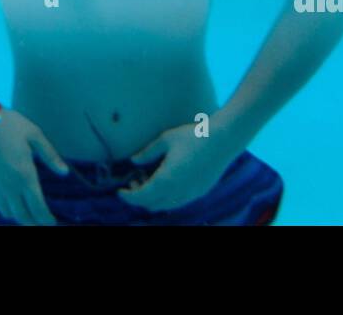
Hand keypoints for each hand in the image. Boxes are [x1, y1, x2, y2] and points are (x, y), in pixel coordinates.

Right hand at [0, 109, 69, 225]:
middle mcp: (8, 186)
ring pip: (6, 211)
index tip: (51, 223)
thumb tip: (65, 173)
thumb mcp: (35, 135)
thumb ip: (51, 156)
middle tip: (39, 221)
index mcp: (25, 176)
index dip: (46, 219)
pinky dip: (0, 202)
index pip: (37, 208)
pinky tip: (5, 194)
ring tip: (24, 208)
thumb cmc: (10, 125)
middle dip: (33, 222)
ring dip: (16, 213)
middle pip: (22, 216)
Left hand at [116, 125, 239, 211]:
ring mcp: (190, 195)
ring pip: (165, 206)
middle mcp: (177, 192)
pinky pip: (178, 202)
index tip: (119, 191)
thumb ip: (147, 152)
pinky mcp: (199, 193)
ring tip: (149, 180)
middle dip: (139, 197)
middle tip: (134, 181)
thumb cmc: (193, 136)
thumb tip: (133, 161)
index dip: (128, 197)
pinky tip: (166, 182)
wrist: (223, 140)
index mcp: (166, 180)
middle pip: (151, 205)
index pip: (141, 197)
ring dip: (154, 198)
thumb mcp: (166, 139)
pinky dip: (167, 198)